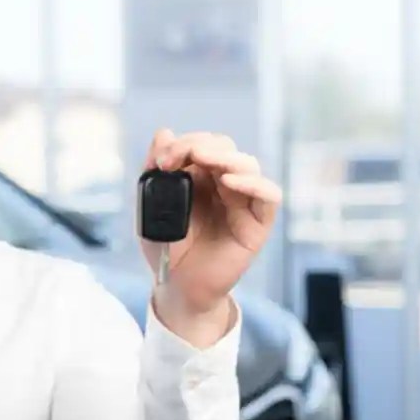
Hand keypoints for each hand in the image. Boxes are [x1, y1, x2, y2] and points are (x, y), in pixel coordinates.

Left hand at [141, 129, 282, 319]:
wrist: (177, 287)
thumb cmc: (166, 248)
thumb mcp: (151, 206)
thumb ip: (154, 171)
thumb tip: (164, 132)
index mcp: (201, 178)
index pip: (204, 145)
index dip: (185, 144)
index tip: (162, 159)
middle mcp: (225, 186)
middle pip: (226, 149)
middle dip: (200, 146)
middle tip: (175, 159)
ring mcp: (243, 203)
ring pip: (248, 166)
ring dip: (224, 158)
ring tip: (202, 160)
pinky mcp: (257, 224)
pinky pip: (268, 196)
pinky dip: (253, 183)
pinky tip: (229, 182)